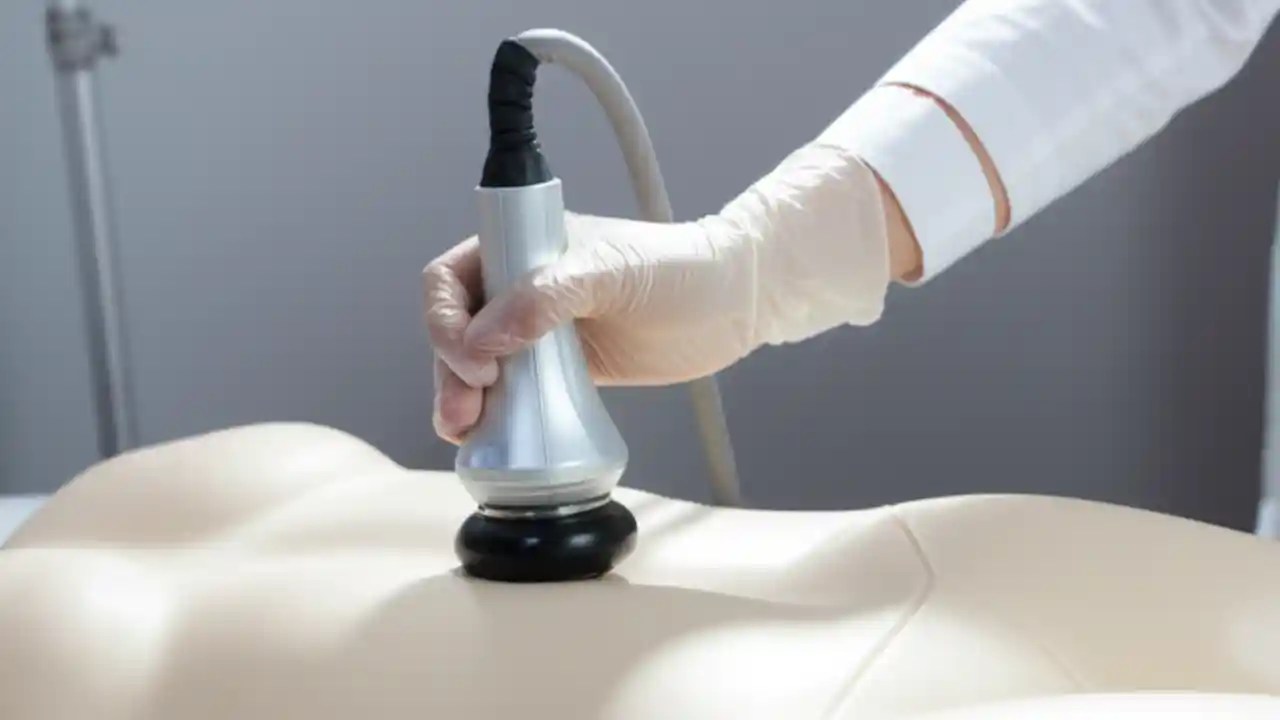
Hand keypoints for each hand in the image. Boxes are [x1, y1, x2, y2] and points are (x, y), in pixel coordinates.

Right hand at [424, 214, 757, 442]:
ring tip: (465, 430)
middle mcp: (521, 289)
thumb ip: (545, 297)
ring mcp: (538, 334)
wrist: (731, 305)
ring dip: (462, 400)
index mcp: (522, 247)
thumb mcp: (610, 272)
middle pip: (455, 331)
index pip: (452, 278)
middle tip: (466, 406)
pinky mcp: (560, 374)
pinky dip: (495, 418)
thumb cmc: (678, 269)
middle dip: (449, 370)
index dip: (448, 318)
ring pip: (475, 370)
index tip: (474, 354)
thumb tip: (484, 339)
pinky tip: (488, 437)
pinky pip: (512, 396)